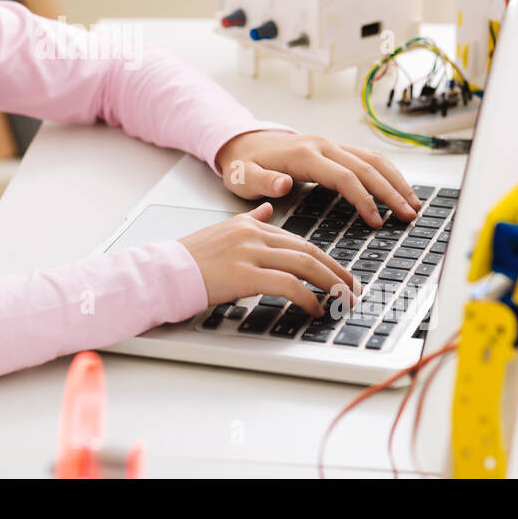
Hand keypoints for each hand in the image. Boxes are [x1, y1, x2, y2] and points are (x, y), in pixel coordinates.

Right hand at [179, 201, 359, 312]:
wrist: (165, 271)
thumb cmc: (190, 258)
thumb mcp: (223, 230)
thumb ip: (250, 220)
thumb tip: (269, 209)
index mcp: (251, 225)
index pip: (299, 241)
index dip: (324, 259)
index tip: (339, 274)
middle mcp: (254, 236)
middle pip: (308, 252)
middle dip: (336, 272)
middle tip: (352, 289)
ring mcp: (250, 254)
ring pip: (304, 266)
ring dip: (330, 285)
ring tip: (342, 301)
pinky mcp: (245, 276)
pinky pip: (288, 286)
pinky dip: (307, 298)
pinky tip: (315, 309)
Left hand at [214, 130, 421, 226]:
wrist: (243, 141)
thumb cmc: (244, 164)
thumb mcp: (243, 176)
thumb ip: (261, 182)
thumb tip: (283, 185)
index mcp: (304, 155)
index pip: (344, 177)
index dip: (363, 199)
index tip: (376, 220)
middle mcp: (322, 145)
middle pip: (366, 167)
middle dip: (391, 191)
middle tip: (409, 215)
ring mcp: (331, 145)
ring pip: (372, 159)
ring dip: (396, 180)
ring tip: (414, 204)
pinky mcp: (335, 148)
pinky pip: (367, 158)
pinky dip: (388, 172)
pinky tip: (399, 188)